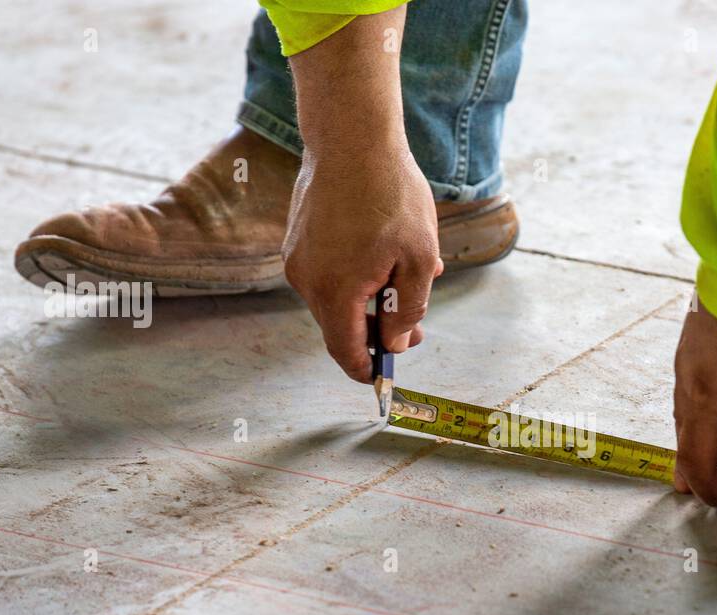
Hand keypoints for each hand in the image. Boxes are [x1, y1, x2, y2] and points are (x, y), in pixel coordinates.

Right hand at [283, 142, 441, 381]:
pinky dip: (354, 276)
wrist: (351, 135)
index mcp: (335, 292)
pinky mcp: (297, 240)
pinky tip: (384, 254)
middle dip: (377, 333)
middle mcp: (306, 280)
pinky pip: (327, 274)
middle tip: (415, 328)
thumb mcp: (419, 258)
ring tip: (407, 274)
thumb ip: (408, 309)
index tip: (386, 377)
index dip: (368, 370)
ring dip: (369, 299)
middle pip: (341, 328)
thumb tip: (395, 343)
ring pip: (336, 300)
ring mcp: (297, 259)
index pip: (346, 352)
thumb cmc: (390, 194)